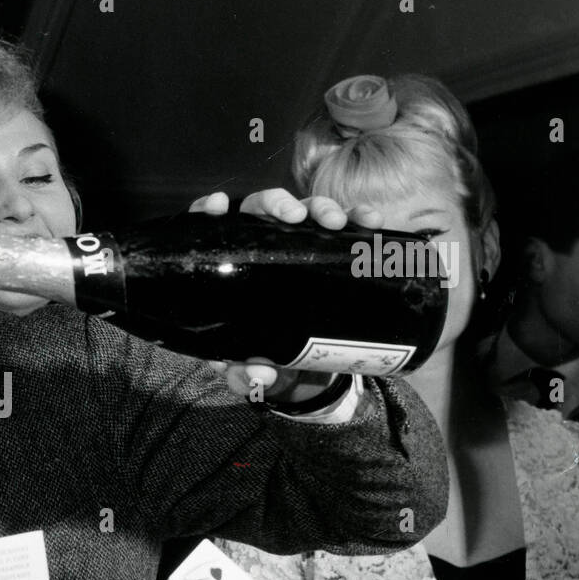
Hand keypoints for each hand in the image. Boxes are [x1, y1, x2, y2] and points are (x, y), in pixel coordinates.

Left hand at [187, 189, 369, 402]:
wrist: (309, 372)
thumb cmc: (265, 360)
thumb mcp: (249, 371)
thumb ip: (246, 375)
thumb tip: (260, 376)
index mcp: (232, 269)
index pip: (213, 232)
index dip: (208, 213)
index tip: (216, 206)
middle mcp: (262, 250)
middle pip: (261, 210)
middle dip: (277, 203)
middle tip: (293, 217)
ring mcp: (299, 249)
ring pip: (305, 212)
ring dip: (320, 208)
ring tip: (335, 222)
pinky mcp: (332, 256)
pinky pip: (347, 229)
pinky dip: (360, 219)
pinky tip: (371, 220)